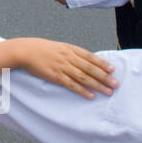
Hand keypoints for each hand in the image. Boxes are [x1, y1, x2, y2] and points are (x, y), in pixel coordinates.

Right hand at [0, 38, 117, 98]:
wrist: (25, 50)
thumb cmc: (41, 49)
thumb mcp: (59, 47)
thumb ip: (72, 53)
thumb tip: (86, 60)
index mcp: (70, 48)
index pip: (90, 57)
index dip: (102, 63)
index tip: (113, 70)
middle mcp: (68, 57)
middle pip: (90, 68)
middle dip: (104, 77)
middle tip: (116, 84)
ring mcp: (62, 67)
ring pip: (84, 77)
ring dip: (97, 85)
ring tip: (108, 91)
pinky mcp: (55, 76)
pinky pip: (71, 85)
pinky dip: (82, 90)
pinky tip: (90, 95)